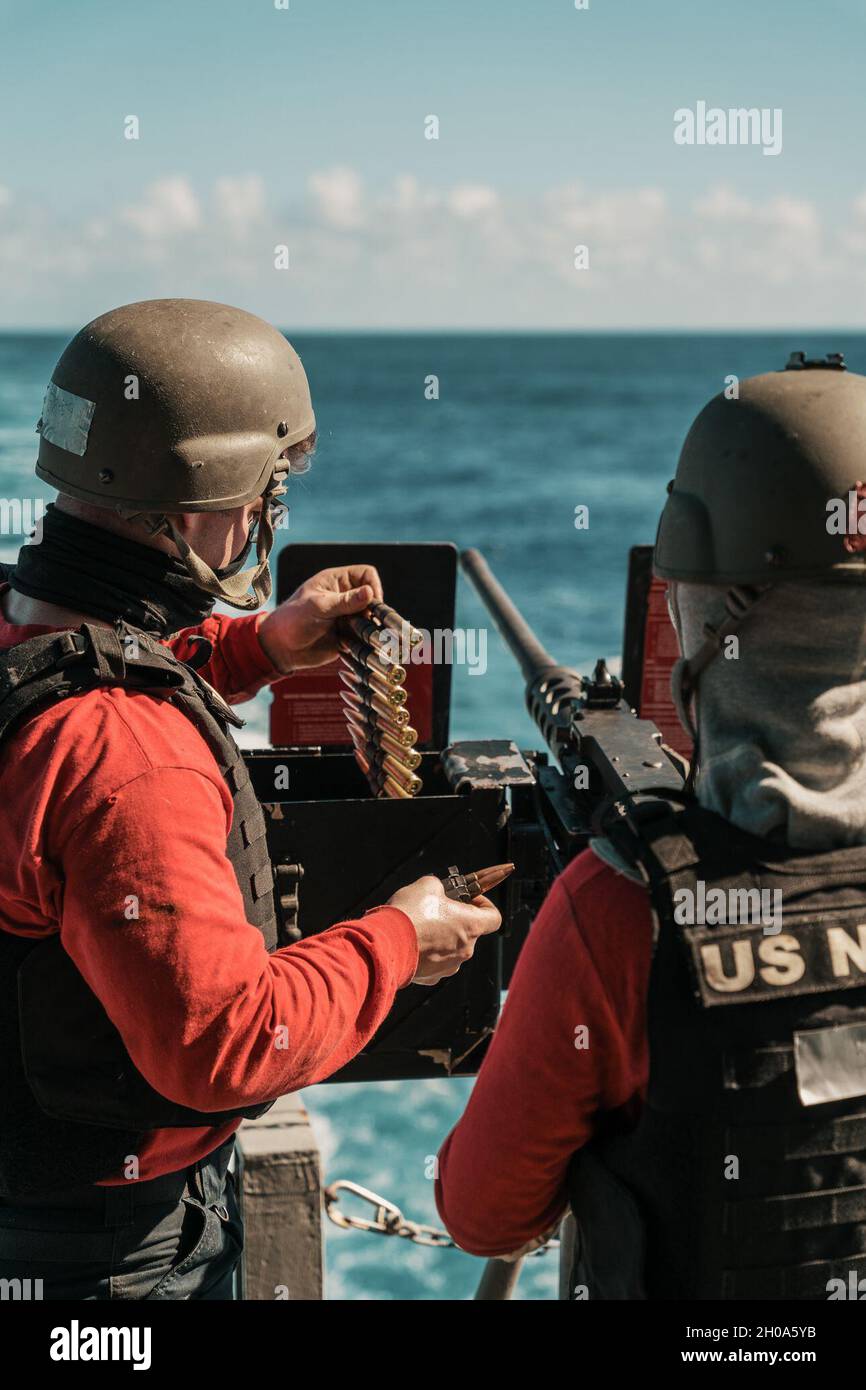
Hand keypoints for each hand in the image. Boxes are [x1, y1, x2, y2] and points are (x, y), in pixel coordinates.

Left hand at [257, 565, 383, 672]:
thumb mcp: (319, 607)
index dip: (373, 586)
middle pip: (373, 598)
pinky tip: (347, 644)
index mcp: (337, 581)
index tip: (371, 602)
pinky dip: (363, 642)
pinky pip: (365, 637)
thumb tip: (370, 592)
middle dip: (373, 611)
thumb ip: (345, 601)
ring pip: (372, 619)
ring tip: (352, 634)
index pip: (366, 574)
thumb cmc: (293, 620)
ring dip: (368, 628)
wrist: (281, 648)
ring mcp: (348, 617)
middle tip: (363, 623)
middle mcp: (345, 597)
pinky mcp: (349, 636)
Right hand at [386, 875, 501, 985]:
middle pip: (468, 932)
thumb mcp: (427, 885)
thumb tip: (439, 890)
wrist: (384, 945)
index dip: (484, 905)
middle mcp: (465, 950)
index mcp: (471, 926)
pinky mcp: (431, 977)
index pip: (494, 917)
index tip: (469, 900)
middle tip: (435, 910)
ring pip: (450, 948)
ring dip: (439, 937)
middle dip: (454, 920)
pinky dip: (426, 953)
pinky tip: (409, 942)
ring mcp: (449, 966)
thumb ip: (440, 887)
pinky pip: (434, 962)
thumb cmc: (410, 913)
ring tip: (417, 926)